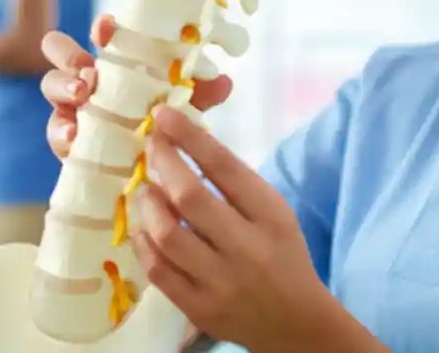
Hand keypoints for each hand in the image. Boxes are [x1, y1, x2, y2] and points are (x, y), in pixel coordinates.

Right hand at [39, 14, 232, 159]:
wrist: (151, 173)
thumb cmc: (164, 126)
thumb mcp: (186, 108)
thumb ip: (201, 95)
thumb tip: (225, 82)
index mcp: (117, 61)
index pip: (103, 33)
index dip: (102, 27)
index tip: (107, 27)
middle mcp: (89, 78)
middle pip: (58, 49)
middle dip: (68, 54)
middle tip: (88, 71)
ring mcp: (73, 107)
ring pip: (51, 85)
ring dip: (62, 87)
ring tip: (82, 97)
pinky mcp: (66, 140)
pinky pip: (56, 132)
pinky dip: (62, 131)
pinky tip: (75, 137)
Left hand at [138, 105, 344, 351]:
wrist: (296, 324)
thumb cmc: (283, 257)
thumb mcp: (275, 213)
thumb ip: (237, 186)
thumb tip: (187, 144)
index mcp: (271, 217)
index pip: (225, 168)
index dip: (190, 138)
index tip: (164, 115)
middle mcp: (246, 248)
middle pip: (191, 197)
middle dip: (163, 163)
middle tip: (150, 145)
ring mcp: (220, 282)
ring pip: (168, 234)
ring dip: (149, 204)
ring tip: (145, 190)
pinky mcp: (199, 309)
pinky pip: (159, 271)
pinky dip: (144, 244)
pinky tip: (142, 228)